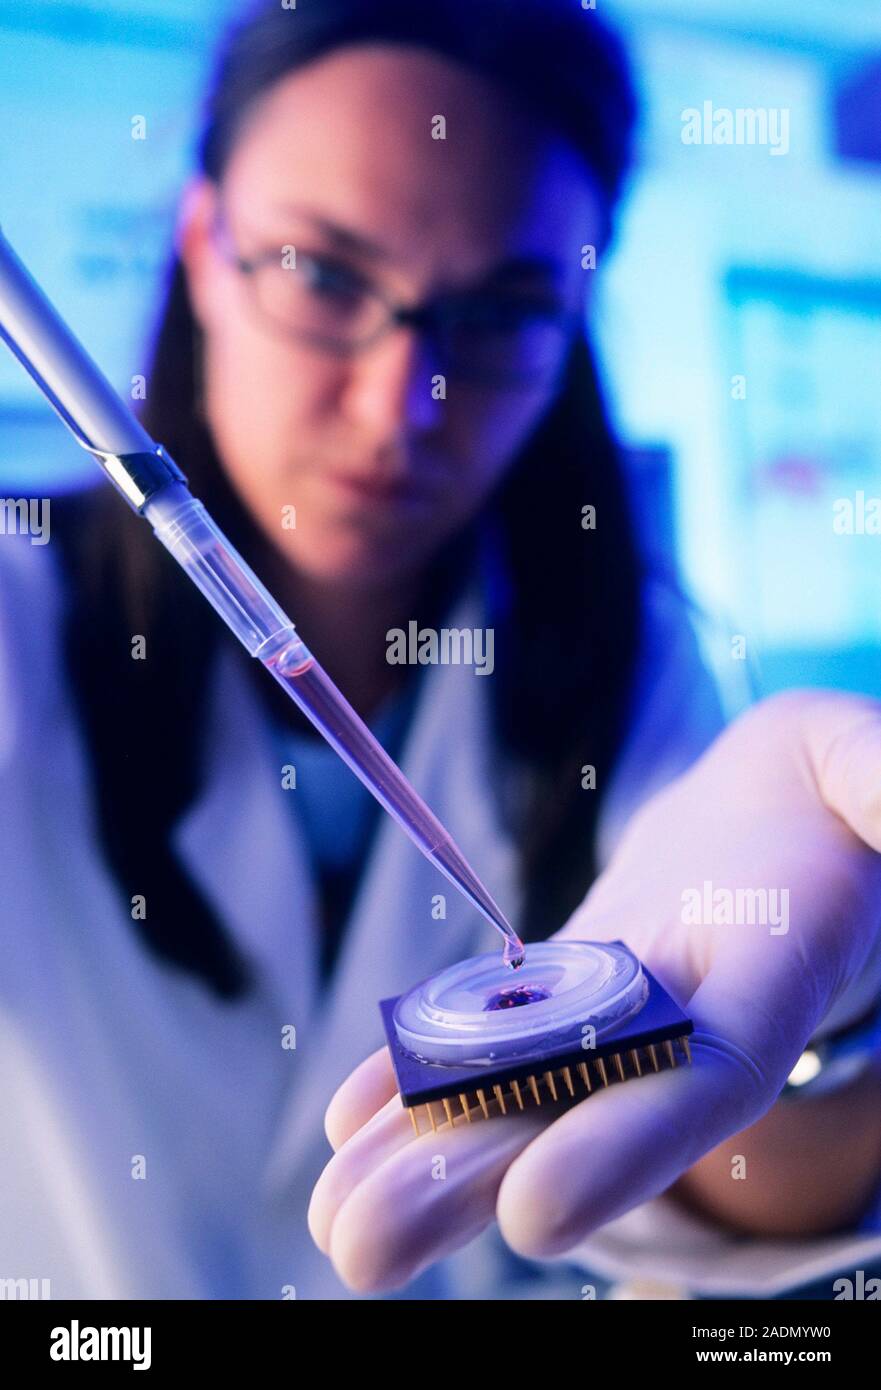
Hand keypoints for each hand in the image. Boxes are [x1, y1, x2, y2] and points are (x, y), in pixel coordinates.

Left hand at [308, 691, 880, 1291]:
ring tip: (331, 1220)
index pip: (703, 1080)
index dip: (624, 1147)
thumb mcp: (858, 762)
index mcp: (772, 976)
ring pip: (521, 1089)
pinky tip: (346, 1122)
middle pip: (580, 1115)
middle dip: (472, 1181)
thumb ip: (879, 782)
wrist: (779, 805)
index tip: (532, 1214)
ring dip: (422, 1155)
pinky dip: (419, 1077)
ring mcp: (619, 1011)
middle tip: (359, 1252)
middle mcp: (687, 1020)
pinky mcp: (570, 983)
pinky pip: (492, 1033)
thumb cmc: (832, 777)